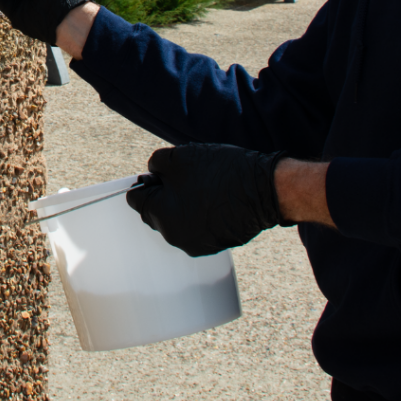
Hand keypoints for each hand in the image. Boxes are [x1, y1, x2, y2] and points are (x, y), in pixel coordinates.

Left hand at [126, 143, 286, 256]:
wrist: (264, 189)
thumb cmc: (223, 173)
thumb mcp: (181, 157)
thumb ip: (157, 164)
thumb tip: (152, 171)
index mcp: (162, 215)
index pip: (136, 200)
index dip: (146, 182)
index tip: (157, 173)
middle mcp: (175, 236)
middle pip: (156, 212)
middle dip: (164, 194)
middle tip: (184, 175)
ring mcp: (196, 244)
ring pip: (178, 220)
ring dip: (183, 204)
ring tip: (204, 184)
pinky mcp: (216, 244)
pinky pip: (197, 227)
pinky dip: (200, 214)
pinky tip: (216, 197)